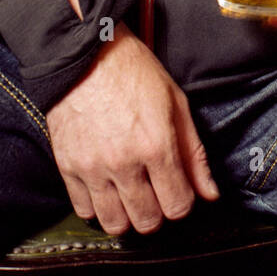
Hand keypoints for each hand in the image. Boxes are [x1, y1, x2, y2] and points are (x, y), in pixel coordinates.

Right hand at [44, 19, 220, 236]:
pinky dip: (97, 207)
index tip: (179, 191)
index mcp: (156, 145)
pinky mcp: (67, 166)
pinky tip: (106, 188)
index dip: (183, 202)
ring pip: (114, 224)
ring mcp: (92, 167)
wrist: (85, 51)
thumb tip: (209, 193)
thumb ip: (194, 152)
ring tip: (131, 195)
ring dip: (127, 216)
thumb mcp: (175, 102)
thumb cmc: (133, 70)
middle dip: (158, 212)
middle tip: (156, 194)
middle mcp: (124, 163)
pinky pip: (83, 210)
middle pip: (147, 221)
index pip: (178, 206)